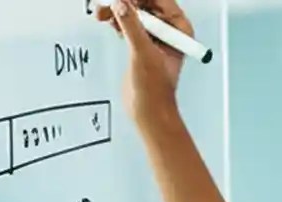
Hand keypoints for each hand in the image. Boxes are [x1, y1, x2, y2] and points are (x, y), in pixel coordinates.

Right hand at [97, 0, 191, 126]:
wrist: (148, 110)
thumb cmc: (156, 90)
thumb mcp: (143, 54)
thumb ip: (132, 26)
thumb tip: (122, 5)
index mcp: (178, 28)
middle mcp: (168, 29)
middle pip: (145, 2)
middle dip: (126, 0)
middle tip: (109, 2)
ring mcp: (153, 35)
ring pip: (134, 10)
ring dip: (117, 8)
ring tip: (103, 12)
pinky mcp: (140, 42)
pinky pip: (127, 21)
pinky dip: (116, 18)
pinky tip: (107, 20)